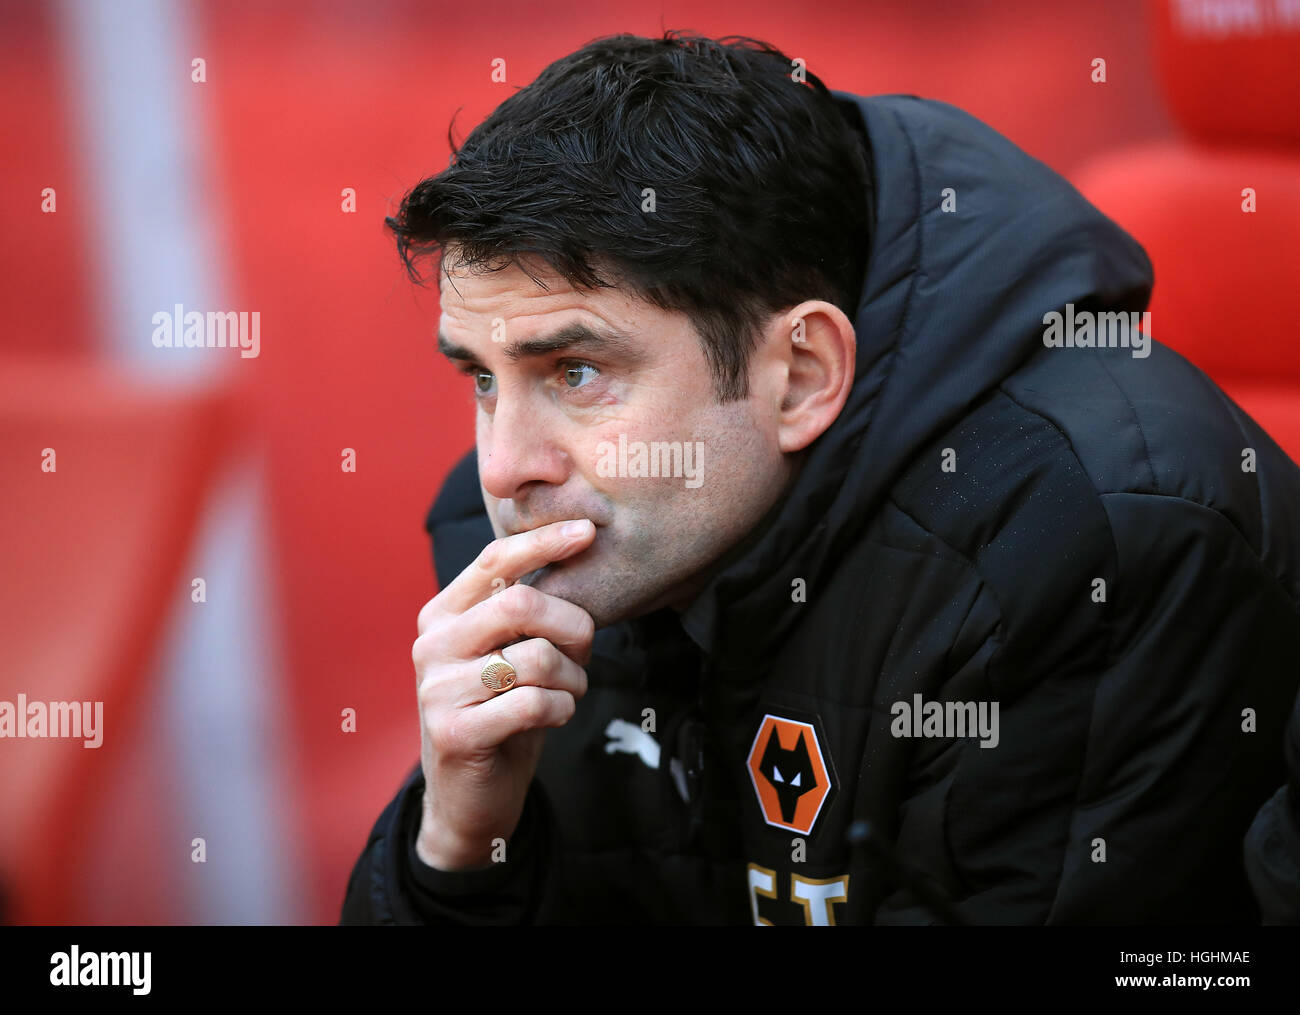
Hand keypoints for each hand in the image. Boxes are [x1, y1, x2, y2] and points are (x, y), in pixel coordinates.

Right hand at [411, 519, 595, 870]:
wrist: (468, 799)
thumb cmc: (500, 715)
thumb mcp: (506, 655)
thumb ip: (525, 612)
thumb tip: (579, 551)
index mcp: (442, 614)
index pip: (495, 559)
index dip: (545, 541)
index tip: (588, 531)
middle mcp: (432, 644)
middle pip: (522, 603)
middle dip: (572, 625)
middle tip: (584, 652)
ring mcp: (438, 688)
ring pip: (537, 657)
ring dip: (573, 678)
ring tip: (567, 693)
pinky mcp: (454, 732)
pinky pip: (534, 703)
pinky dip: (561, 708)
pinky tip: (554, 716)